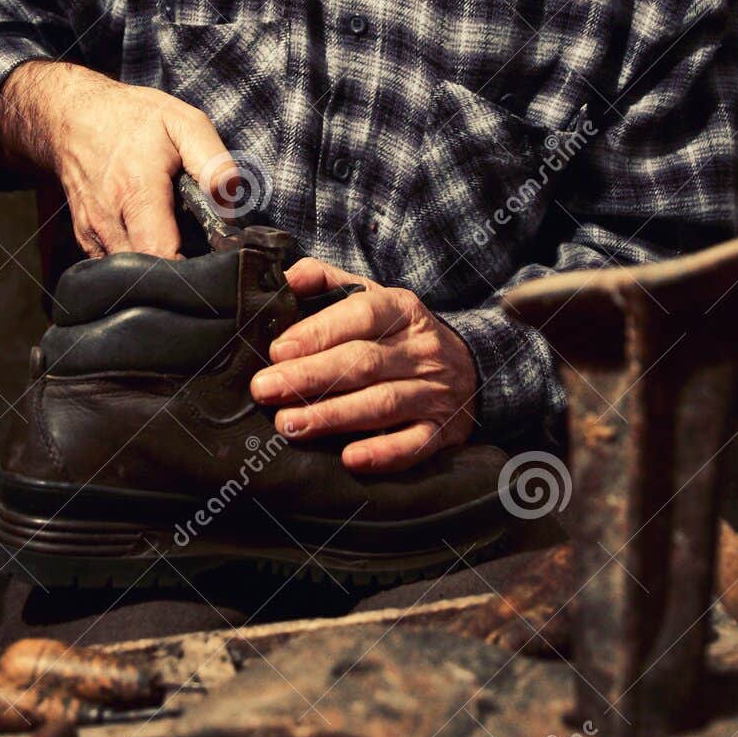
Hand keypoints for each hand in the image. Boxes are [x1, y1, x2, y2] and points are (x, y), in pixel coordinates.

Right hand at [0, 60, 238, 257]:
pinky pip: (113, 267)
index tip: (212, 264)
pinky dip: (135, 264)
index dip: (189, 268)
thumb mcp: (184, 123)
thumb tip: (231, 205)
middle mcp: (108, 219)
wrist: (72, 116)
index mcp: (137, 190)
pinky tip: (151, 242)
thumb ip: (213, 163)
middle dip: (176, 274)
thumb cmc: (133, 118)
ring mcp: (92, 233)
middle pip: (145, 275)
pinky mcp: (84, 240)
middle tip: (200, 258)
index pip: (161, 254)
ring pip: (128, 277)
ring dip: (155, 270)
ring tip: (176, 247)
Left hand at [249, 257, 478, 472]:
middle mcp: (421, 349)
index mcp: (402, 310)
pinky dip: (383, 453)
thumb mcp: (374, 297)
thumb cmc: (401, 334)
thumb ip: (327, 281)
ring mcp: (434, 391)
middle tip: (265, 389)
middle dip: (310, 376)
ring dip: (332, 416)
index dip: (318, 332)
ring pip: (382, 404)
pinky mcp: (442, 431)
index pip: (361, 314)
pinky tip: (350, 459)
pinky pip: (414, 445)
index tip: (278, 350)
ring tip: (289, 424)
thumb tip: (285, 277)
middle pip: (363, 362)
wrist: (472, 369)